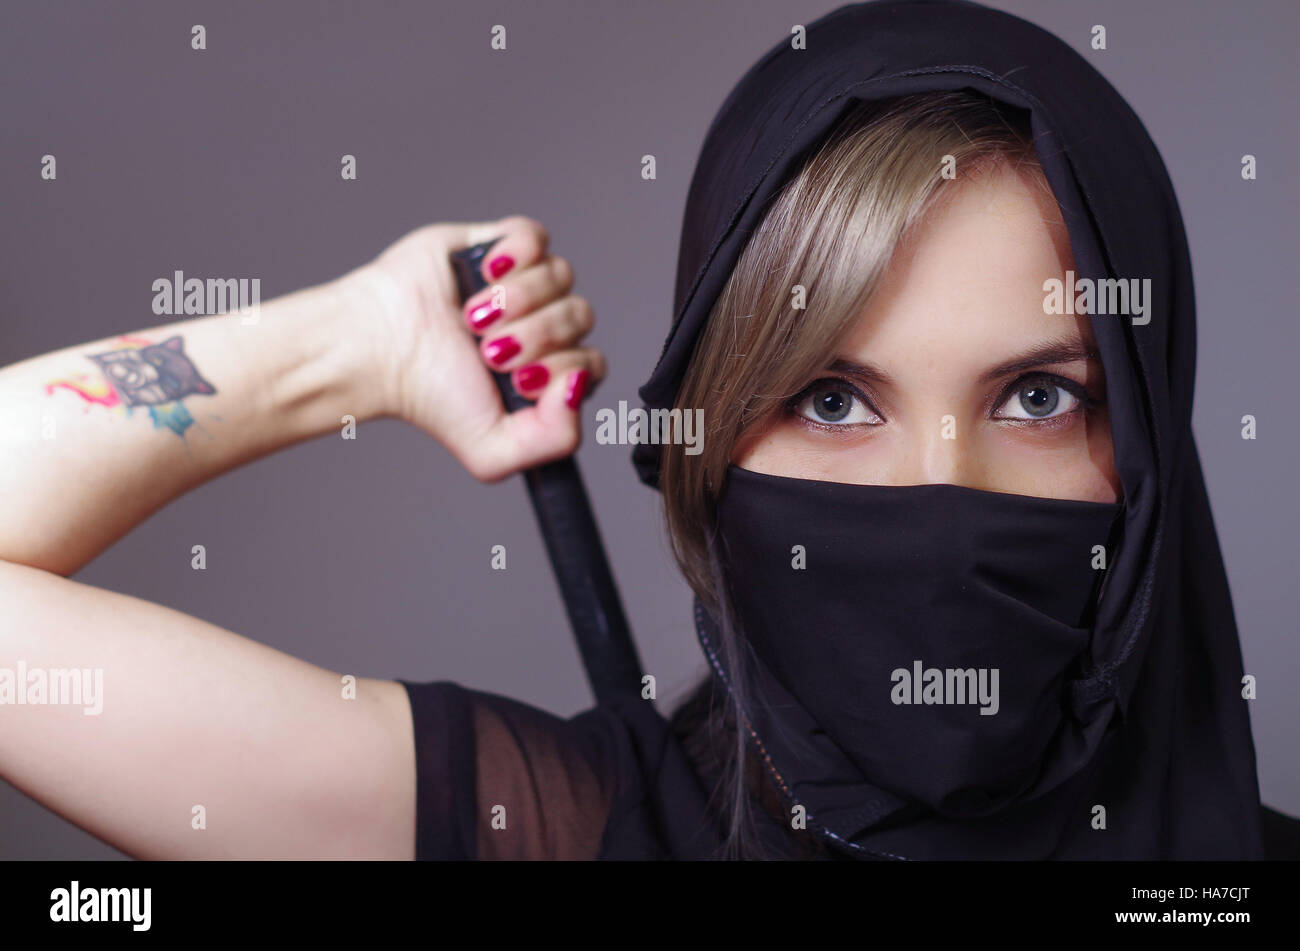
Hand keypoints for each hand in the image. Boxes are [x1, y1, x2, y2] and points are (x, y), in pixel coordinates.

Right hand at [343, 216, 604, 481]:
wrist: (380, 348)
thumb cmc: (428, 395)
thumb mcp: (492, 451)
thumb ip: (554, 440)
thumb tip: (580, 389)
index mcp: (546, 372)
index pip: (590, 363)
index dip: (562, 368)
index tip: (518, 380)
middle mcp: (540, 326)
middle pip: (579, 317)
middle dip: (534, 337)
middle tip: (489, 351)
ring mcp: (522, 285)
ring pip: (561, 276)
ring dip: (518, 299)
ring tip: (474, 317)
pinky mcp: (500, 247)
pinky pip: (536, 237)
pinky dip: (516, 255)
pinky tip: (485, 275)